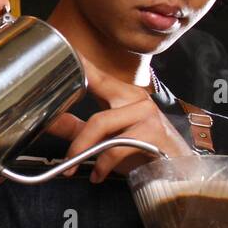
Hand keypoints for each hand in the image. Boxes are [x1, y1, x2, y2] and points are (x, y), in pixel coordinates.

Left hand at [44, 54, 195, 181]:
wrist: (177, 172)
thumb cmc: (144, 152)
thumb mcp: (105, 140)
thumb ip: (77, 129)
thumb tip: (50, 120)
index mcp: (124, 94)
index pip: (96, 76)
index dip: (78, 65)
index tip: (62, 54)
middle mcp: (136, 99)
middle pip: (95, 111)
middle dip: (76, 138)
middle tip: (64, 158)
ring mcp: (146, 114)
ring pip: (102, 125)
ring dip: (84, 150)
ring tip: (75, 166)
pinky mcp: (153, 132)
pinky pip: (116, 147)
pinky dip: (103, 164)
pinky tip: (98, 174)